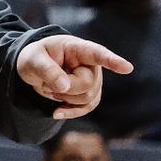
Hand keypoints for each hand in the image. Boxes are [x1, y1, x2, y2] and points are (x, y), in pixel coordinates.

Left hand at [17, 35, 133, 120]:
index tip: (128, 68)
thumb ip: (47, 70)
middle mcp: (91, 64)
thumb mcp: (33, 60)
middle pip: (86, 85)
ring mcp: (94, 79)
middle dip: (64, 89)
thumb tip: (65, 87)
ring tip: (50, 87)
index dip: (112, 61)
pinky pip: (87, 108)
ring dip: (64, 98)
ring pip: (87, 99)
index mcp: (78, 48)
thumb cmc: (35, 58)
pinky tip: (57, 112)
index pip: (98, 54)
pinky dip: (70, 112)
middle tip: (46, 81)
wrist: (36, 68)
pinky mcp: (91, 94)